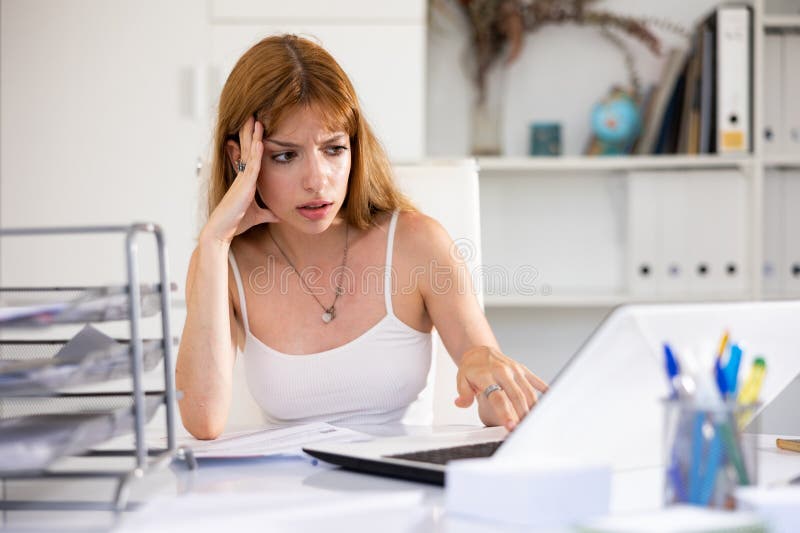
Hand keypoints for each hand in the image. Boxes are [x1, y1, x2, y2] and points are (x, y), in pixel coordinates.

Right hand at [202, 116, 279, 244]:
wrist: (221, 232)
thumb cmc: (236, 224)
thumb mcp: (258, 216)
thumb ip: (268, 213)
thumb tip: (280, 215)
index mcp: (245, 181)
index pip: (250, 156)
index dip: (252, 141)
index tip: (257, 127)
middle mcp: (242, 177)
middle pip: (246, 149)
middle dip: (249, 132)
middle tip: (252, 114)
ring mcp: (242, 180)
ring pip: (248, 153)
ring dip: (252, 136)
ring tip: (255, 119)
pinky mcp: (243, 186)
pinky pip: (251, 166)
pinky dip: (255, 152)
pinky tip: (259, 141)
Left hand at [454, 346, 548, 430]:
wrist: (479, 352)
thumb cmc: (471, 369)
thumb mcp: (461, 379)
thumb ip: (463, 392)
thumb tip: (461, 403)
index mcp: (487, 375)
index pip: (498, 397)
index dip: (505, 413)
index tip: (510, 426)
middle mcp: (503, 371)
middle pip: (516, 396)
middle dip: (522, 414)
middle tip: (524, 430)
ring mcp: (515, 369)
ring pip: (528, 391)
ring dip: (532, 408)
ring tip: (534, 423)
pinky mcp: (522, 369)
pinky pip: (536, 380)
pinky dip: (544, 390)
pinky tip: (549, 403)